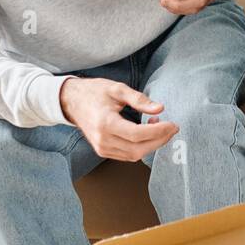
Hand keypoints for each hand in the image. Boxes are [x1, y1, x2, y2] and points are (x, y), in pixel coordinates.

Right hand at [59, 77, 177, 160]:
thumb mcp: (118, 89)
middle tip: (172, 127)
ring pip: (134, 155)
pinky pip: (127, 155)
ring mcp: (101, 148)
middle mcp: (102, 140)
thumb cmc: (94, 92)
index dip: (159, 131)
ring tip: (160, 126)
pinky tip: (148, 133)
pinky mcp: (102, 151)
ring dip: (152, 144)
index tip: (173, 124)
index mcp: (105, 123)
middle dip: (160, 140)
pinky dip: (141, 147)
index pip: (137, 134)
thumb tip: (160, 108)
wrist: (71, 101)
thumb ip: (140, 99)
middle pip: (138, 149)